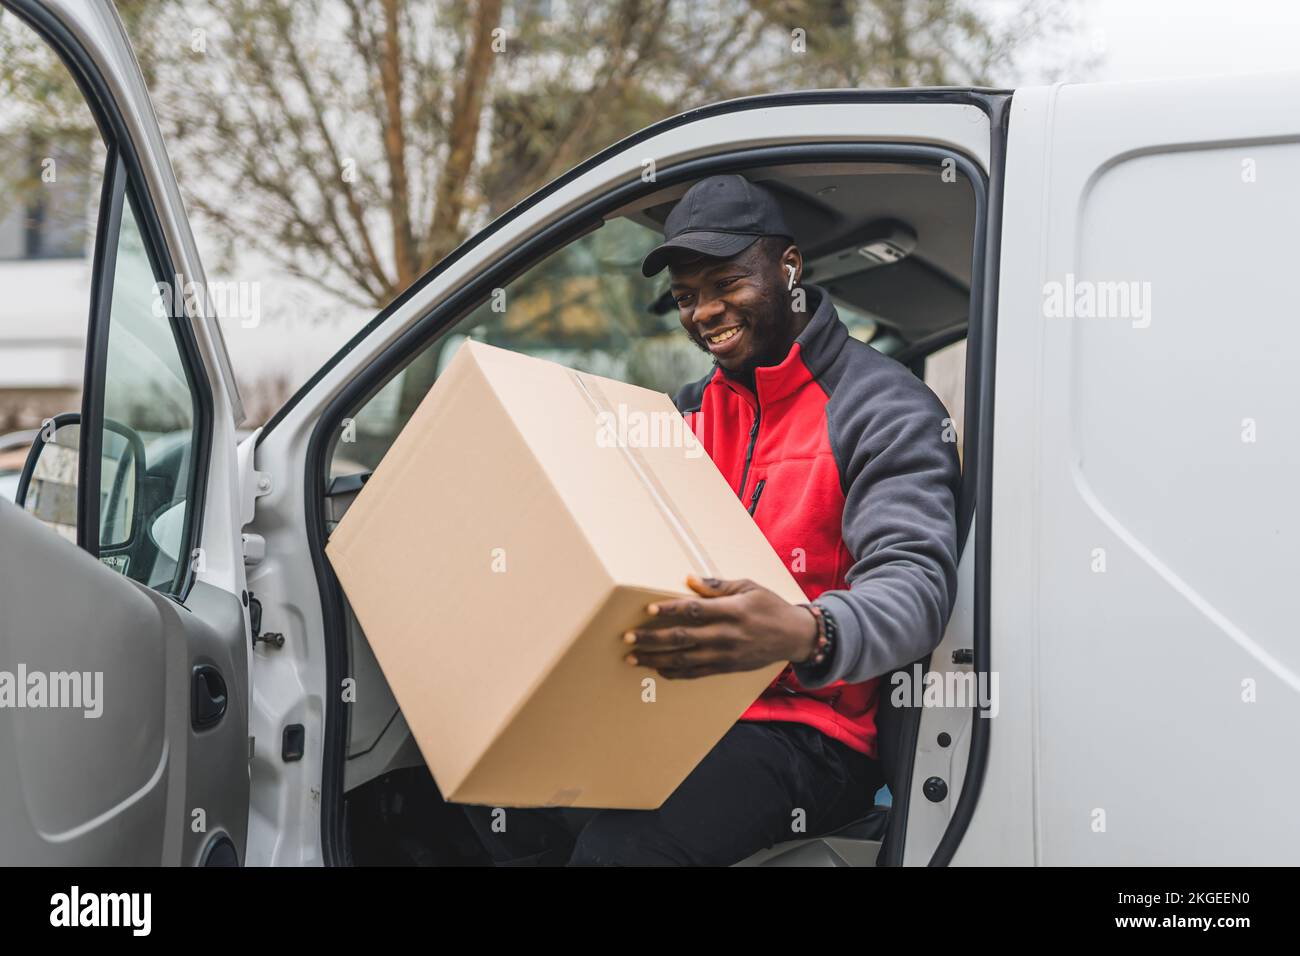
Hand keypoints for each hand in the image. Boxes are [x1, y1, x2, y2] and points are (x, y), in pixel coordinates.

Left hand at [622, 574, 818, 679]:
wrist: (794, 637)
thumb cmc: (770, 606)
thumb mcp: (748, 587)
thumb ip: (718, 585)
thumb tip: (689, 579)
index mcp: (731, 611)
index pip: (694, 610)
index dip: (670, 610)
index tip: (648, 610)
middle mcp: (726, 635)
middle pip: (682, 638)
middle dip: (652, 639)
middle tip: (627, 638)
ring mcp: (725, 655)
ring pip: (684, 660)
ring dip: (656, 659)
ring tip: (633, 658)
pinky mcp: (726, 667)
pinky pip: (695, 673)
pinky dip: (675, 673)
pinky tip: (657, 669)